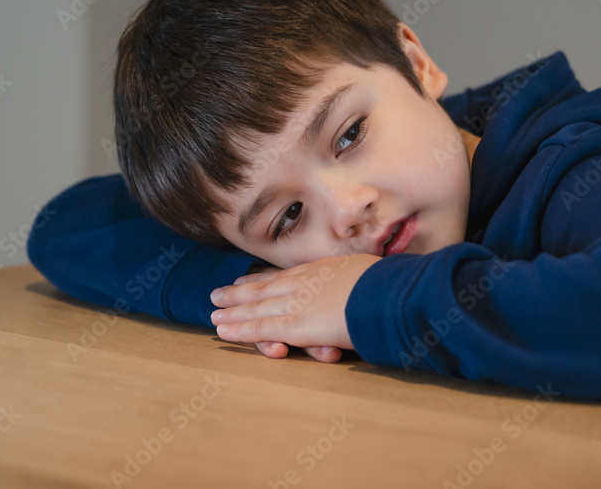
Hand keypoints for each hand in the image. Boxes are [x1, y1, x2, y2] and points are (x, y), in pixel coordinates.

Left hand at [210, 254, 382, 355]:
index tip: (247, 277)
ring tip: (213, 312)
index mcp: (322, 270)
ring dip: (232, 310)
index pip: (286, 275)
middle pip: (264, 287)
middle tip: (219, 293)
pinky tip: (222, 330)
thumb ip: (360, 278)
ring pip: (255, 307)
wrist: (386, 293)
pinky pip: (260, 328)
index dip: (265, 277)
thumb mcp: (371, 272)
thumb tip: (367, 279)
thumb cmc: (387, 284)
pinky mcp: (294, 325)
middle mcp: (303, 282)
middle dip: (240, 291)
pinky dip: (239, 329)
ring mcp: (296, 302)